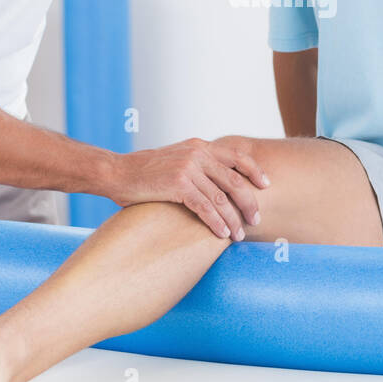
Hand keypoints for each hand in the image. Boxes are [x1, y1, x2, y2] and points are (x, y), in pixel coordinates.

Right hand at [111, 137, 268, 239]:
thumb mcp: (176, 159)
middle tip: (256, 220)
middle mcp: (198, 153)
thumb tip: (217, 182)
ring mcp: (188, 168)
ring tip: (240, 235)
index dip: (255, 171)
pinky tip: (222, 234)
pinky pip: (205, 207)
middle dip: (249, 203)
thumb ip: (197, 165)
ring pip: (221, 198)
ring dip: (234, 219)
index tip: (266, 185)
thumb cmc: (145, 171)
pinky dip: (217, 222)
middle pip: (235, 180)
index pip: (237, 156)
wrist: (116, 172)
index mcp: (200, 146)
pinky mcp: (178, 185)